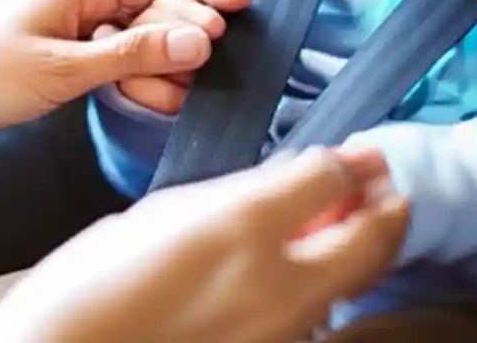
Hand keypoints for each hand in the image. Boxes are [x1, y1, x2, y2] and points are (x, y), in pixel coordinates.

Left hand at [0, 0, 240, 147]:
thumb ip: (133, 53)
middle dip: (192, 5)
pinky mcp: (56, 51)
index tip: (237, 13)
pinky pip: (112, 48)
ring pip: (135, 18)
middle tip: (228, 31)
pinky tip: (153, 87)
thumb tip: (197, 40)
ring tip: (190, 71)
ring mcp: (65, 21)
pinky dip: (138, 64)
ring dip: (165, 42)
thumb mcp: (61, 68)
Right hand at [0, 148, 409, 342]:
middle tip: (384, 182)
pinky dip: (327, 284)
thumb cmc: (87, 291)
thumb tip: (283, 181)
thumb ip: (232, 194)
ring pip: (353, 282)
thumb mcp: (157, 216)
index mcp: (241, 229)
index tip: (356, 152)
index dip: (349, 159)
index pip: (331, 177)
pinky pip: (317, 315)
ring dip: (363, 244)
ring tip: (351, 219)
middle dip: (389, 203)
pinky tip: (307, 267)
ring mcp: (281, 331)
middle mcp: (277, 285)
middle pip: (374, 237)